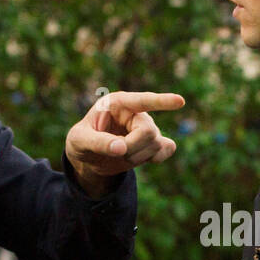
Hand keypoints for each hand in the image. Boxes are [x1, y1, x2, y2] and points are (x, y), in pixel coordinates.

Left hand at [65, 91, 184, 195]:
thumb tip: (122, 148)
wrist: (89, 157)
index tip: (180, 101)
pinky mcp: (154, 143)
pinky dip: (158, 157)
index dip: (161, 101)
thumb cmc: (81, 141)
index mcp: (117, 103)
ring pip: (156, 145)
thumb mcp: (79, 141)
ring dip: (136, 157)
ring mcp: (147, 127)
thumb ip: (98, 143)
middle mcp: (136, 112)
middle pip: (148, 132)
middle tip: (115, 153)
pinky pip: (167, 149)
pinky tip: (145, 159)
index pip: (142, 100)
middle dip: (132, 148)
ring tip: (119, 155)